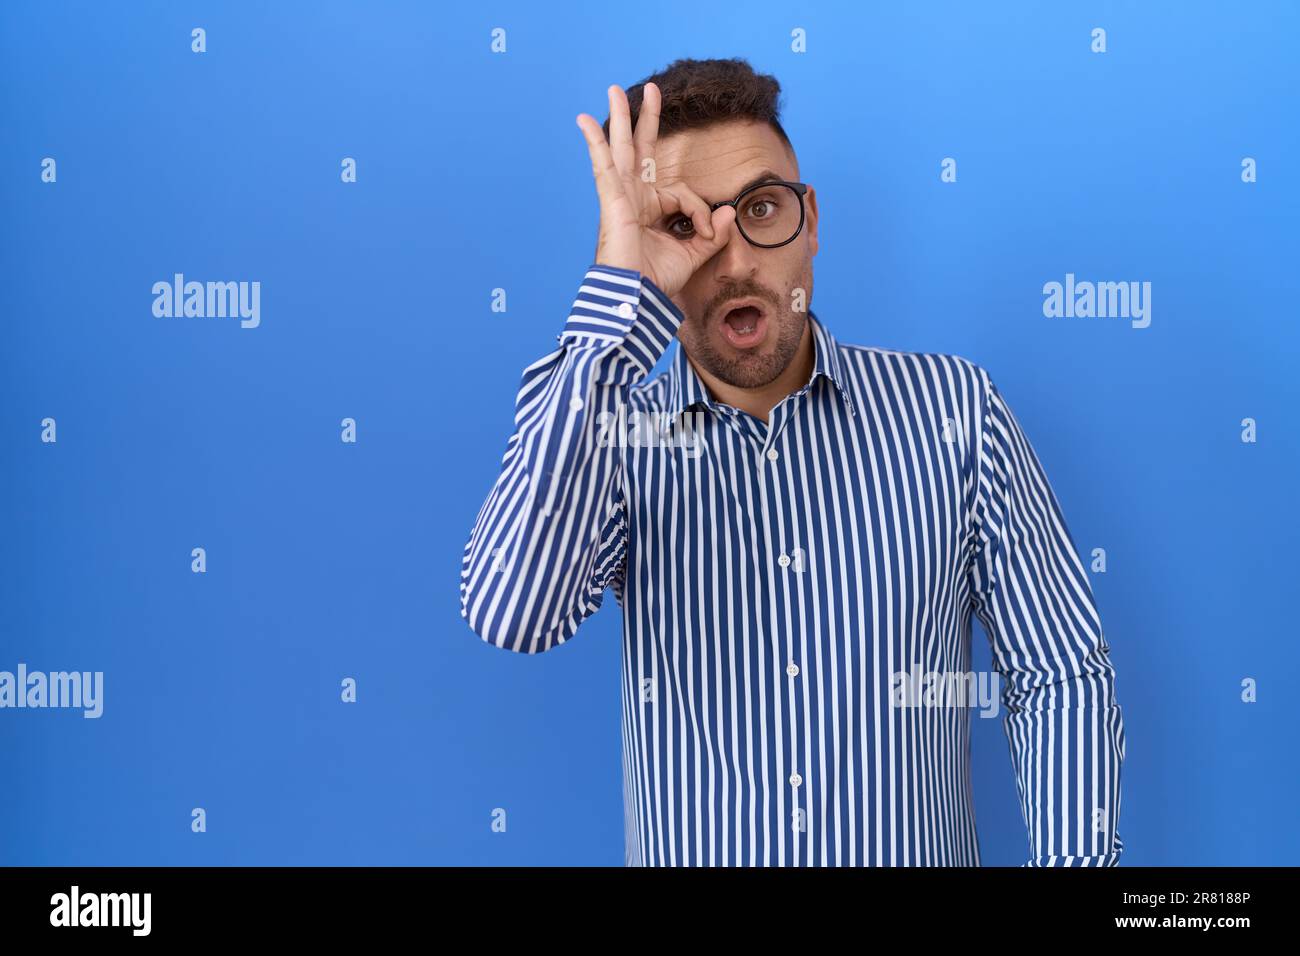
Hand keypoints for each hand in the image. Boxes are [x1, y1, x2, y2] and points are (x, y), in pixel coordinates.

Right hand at [576, 83, 735, 298]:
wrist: (635, 298)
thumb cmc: (655, 282)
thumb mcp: (693, 255)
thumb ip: (713, 233)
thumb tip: (729, 211)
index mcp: (651, 211)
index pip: (682, 192)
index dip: (700, 208)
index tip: (707, 230)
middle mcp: (634, 200)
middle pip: (641, 151)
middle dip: (646, 120)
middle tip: (652, 91)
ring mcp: (620, 198)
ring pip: (622, 150)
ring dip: (620, 118)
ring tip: (614, 91)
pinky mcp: (612, 200)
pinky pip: (604, 165)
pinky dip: (595, 142)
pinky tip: (585, 121)